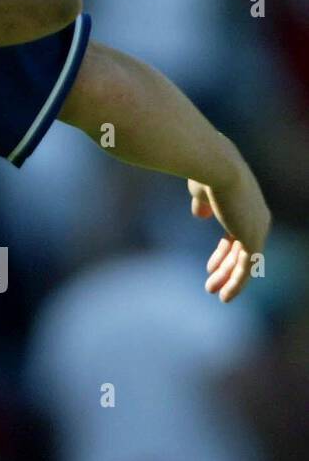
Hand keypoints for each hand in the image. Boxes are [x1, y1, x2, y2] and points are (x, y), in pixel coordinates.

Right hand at [188, 169, 269, 302]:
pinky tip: (225, 296)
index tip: (209, 268)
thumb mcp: (201, 190)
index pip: (237, 236)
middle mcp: (258, 218)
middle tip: (211, 284)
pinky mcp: (253, 237)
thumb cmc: (203, 171)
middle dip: (225, 268)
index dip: (223, 253)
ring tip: (212, 292)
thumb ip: (203, 204)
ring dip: (228, 278)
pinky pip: (247, 267)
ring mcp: (257, 228)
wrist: (214, 165)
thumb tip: (201, 215)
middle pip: (243, 251)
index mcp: (246, 205)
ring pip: (245, 261)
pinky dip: (237, 283)